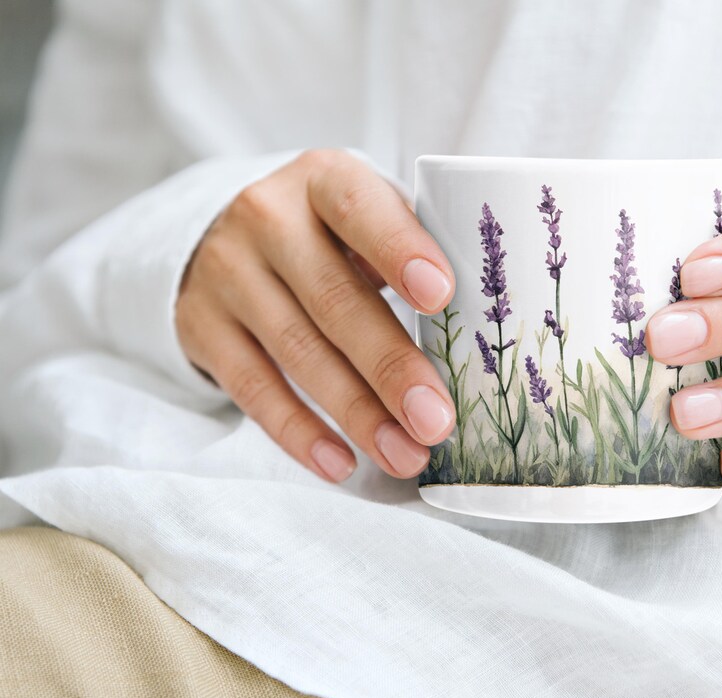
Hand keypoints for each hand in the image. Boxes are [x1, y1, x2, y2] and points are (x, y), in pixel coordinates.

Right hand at [177, 149, 456, 481]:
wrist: (226, 236)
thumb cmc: (335, 234)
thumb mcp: (369, 216)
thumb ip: (415, 251)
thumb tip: (488, 331)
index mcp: (324, 180)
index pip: (360, 208)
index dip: (400, 250)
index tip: (441, 297)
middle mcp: (268, 218)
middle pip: (334, 299)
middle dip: (390, 367)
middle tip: (436, 420)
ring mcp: (228, 273)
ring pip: (298, 351)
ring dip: (357, 413)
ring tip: (406, 455)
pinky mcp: (202, 327)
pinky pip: (253, 389)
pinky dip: (299, 433)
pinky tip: (342, 463)